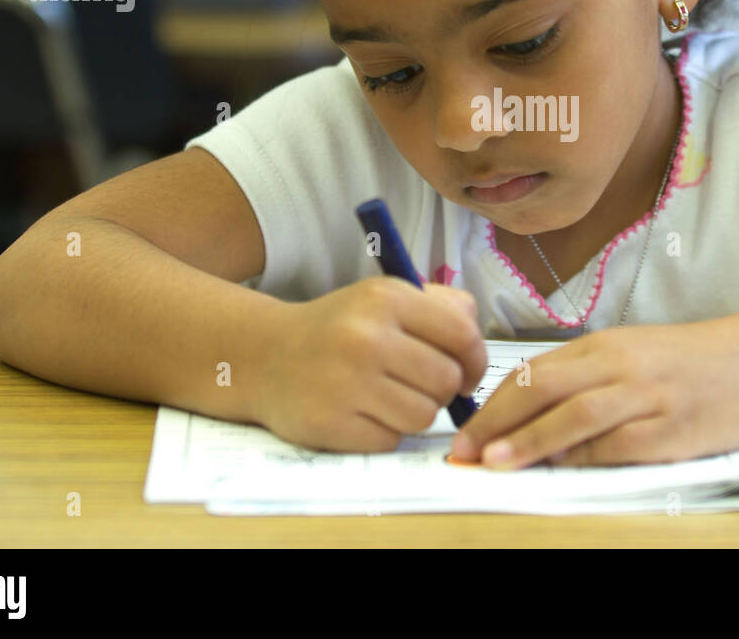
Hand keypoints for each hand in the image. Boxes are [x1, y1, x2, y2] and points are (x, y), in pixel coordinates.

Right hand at [254, 277, 485, 451]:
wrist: (263, 356)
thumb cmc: (338, 328)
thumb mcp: (383, 298)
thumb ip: (440, 307)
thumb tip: (475, 343)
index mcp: (386, 298)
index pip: (462, 334)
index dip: (475, 360)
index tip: (467, 373)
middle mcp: (366, 337)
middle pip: (446, 381)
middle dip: (441, 390)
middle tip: (418, 385)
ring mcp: (346, 382)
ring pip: (423, 416)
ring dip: (414, 413)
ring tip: (388, 398)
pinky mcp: (330, 423)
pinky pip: (390, 440)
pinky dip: (384, 433)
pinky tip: (362, 413)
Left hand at [449, 321, 738, 468]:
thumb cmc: (688, 364)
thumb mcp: (630, 357)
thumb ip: (583, 381)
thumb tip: (529, 419)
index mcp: (602, 347)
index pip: (533, 372)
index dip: (492, 405)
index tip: (464, 433)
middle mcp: (620, 365)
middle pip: (544, 388)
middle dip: (496, 422)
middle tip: (465, 453)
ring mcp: (647, 395)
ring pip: (576, 414)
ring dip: (530, 439)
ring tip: (496, 462)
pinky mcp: (674, 427)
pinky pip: (622, 443)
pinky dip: (587, 456)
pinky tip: (562, 467)